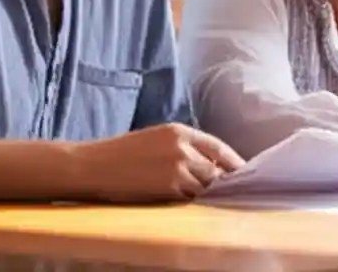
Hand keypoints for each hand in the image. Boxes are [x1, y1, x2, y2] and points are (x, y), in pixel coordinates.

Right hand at [69, 123, 245, 201]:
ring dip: (209, 194)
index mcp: (179, 131)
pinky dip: (194, 203)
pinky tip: (192, 206)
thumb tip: (209, 166)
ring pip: (206, 186)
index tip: (244, 172)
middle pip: (217, 169)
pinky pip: (191, 199)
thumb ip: (183, 148)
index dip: (234, 161)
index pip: (218, 146)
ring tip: (210, 201)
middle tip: (230, 193)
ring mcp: (177, 168)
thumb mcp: (155, 139)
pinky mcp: (169, 189)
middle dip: (224, 182)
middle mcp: (183, 147)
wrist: (93, 167)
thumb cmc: (120, 154)